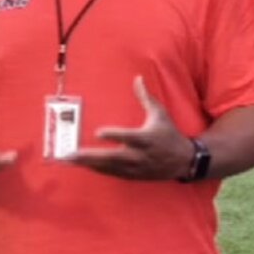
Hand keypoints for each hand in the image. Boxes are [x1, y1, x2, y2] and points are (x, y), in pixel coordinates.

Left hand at [68, 76, 194, 179]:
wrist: (183, 161)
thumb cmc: (170, 134)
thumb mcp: (160, 113)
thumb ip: (146, 97)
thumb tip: (138, 78)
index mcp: (146, 138)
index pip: (128, 136)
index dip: (113, 135)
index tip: (98, 133)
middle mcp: (139, 155)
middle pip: (112, 157)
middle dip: (90, 156)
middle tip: (71, 153)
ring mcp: (135, 167)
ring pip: (108, 167)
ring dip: (88, 164)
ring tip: (70, 160)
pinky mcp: (133, 175)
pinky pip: (112, 174)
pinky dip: (98, 170)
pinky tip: (84, 166)